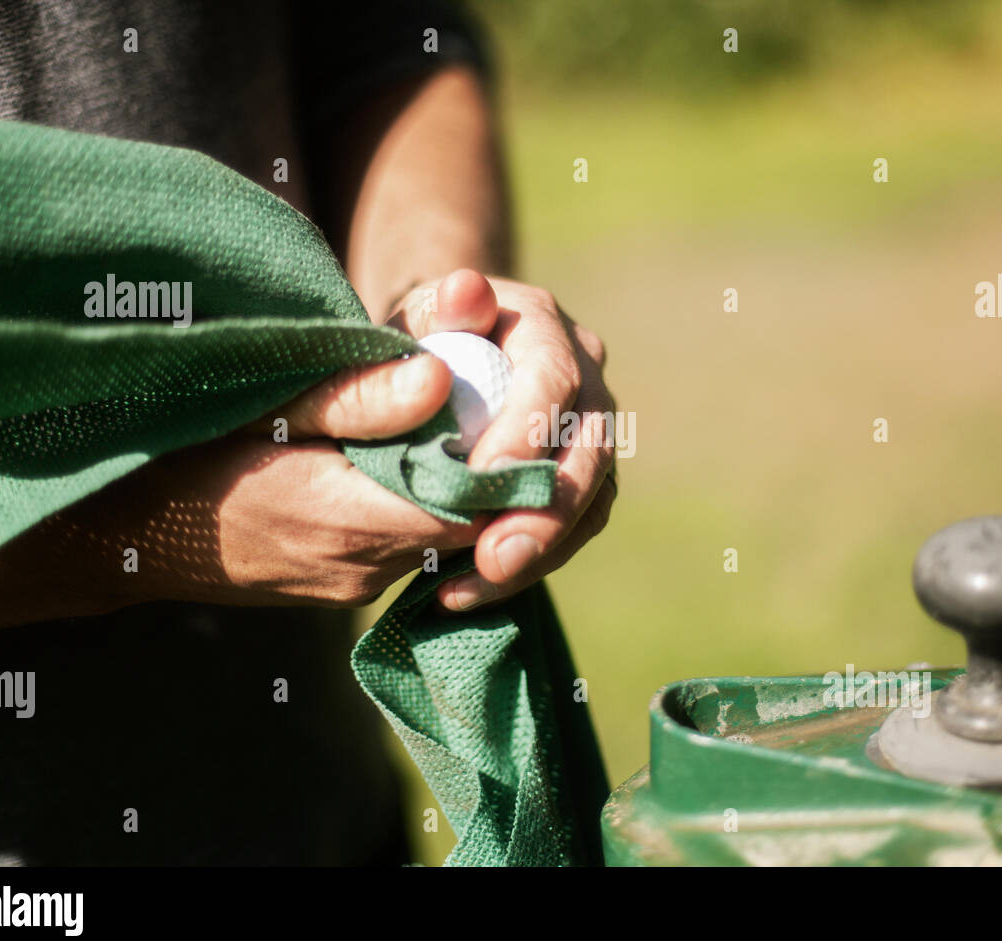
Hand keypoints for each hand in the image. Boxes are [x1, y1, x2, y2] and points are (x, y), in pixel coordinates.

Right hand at [0, 348, 478, 635]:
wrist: (117, 535)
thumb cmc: (179, 451)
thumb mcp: (259, 402)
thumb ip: (353, 394)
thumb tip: (441, 377)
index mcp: (344, 519)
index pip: (471, 499)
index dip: (500, 450)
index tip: (502, 392)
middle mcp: (361, 568)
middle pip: (466, 518)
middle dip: (485, 458)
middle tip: (484, 390)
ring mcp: (353, 585)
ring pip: (441, 532)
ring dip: (452, 478)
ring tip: (444, 413)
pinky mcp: (343, 586)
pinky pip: (410, 542)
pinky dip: (421, 497)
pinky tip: (404, 450)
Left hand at [385, 269, 616, 611]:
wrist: (435, 363)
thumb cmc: (413, 340)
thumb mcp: (408, 318)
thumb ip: (431, 309)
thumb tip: (465, 290)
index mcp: (543, 327)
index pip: (553, 379)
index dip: (525, 432)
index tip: (478, 478)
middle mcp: (584, 376)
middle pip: (590, 448)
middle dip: (545, 510)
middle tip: (493, 557)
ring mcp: (590, 431)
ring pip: (593, 497)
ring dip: (541, 549)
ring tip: (472, 586)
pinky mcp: (582, 479)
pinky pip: (576, 527)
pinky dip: (531, 563)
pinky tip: (470, 589)